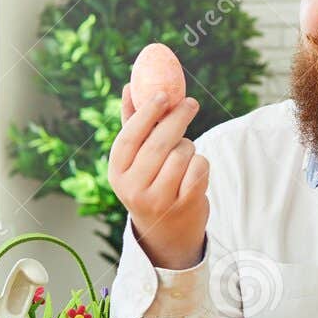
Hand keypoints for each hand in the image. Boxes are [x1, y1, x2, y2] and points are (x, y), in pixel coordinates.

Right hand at [108, 86, 208, 269]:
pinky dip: (201, 162)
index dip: (146, 113)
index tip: (163, 94)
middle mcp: (134, 189)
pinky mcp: (184, 206)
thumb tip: (130, 86)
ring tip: (184, 154)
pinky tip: (194, 170)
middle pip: (160, 143)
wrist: (166, 231)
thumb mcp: (135, 159)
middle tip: (191, 103)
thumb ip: (133, 123)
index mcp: (117, 172)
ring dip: (189, 146)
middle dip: (178, 118)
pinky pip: (199, 168)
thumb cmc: (149, 181)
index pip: (130, 137)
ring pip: (182, 154)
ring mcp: (159, 200)